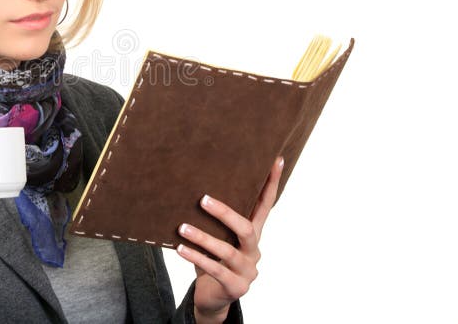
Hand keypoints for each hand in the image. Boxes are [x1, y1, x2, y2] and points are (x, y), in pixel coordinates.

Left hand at [175, 156, 284, 322]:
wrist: (212, 297)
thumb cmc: (212, 259)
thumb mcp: (216, 237)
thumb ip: (213, 219)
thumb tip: (193, 185)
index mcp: (252, 234)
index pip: (266, 206)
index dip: (272, 183)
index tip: (276, 159)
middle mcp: (254, 251)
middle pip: (246, 228)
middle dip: (225, 213)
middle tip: (202, 199)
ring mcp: (247, 270)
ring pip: (227, 251)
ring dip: (202, 238)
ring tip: (182, 227)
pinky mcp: (236, 287)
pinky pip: (215, 270)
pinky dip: (196, 258)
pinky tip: (181, 249)